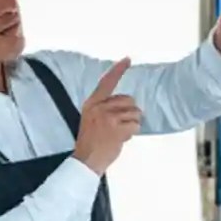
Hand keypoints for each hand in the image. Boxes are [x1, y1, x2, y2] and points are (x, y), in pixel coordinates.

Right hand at [72, 58, 141, 174]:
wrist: (86, 160)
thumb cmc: (90, 142)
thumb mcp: (91, 118)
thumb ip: (105, 108)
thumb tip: (126, 103)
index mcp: (92, 103)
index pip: (107, 82)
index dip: (118, 70)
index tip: (127, 59)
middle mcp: (99, 107)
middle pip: (129, 100)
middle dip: (130, 112)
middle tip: (119, 126)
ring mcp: (108, 117)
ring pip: (134, 113)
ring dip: (131, 124)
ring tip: (118, 134)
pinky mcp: (116, 128)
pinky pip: (135, 126)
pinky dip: (132, 133)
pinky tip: (121, 139)